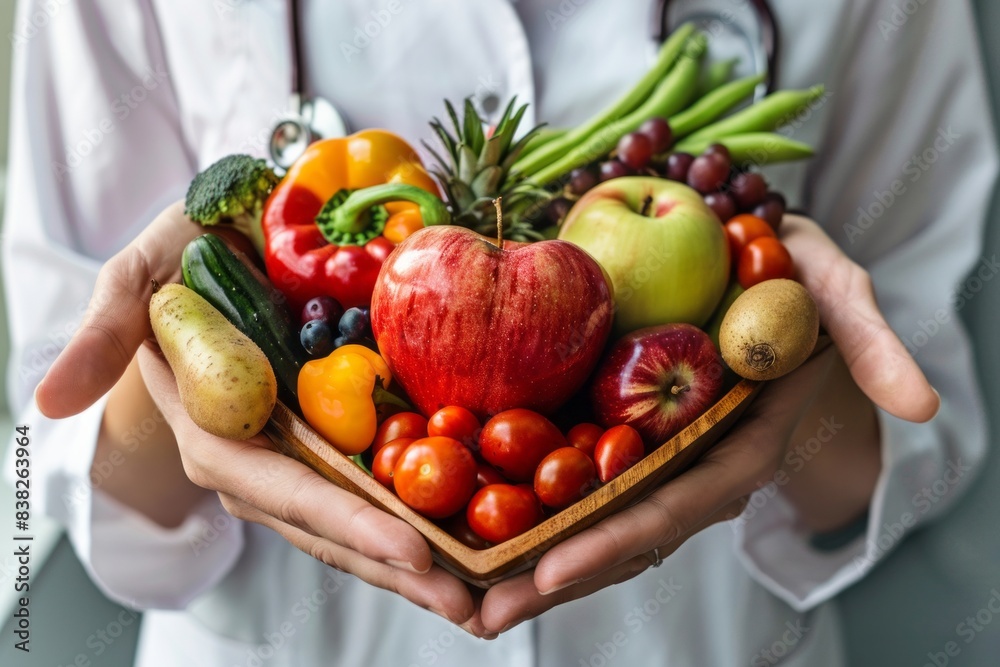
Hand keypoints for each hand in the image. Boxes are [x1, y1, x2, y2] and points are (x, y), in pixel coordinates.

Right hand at [36, 201, 488, 634]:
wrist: (227, 242)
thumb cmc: (182, 258)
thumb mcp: (138, 278)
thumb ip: (106, 333)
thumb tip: (43, 400)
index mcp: (215, 434)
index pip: (277, 489)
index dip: (338, 520)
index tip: (409, 548)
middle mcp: (264, 457)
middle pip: (332, 524)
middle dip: (398, 567)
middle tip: (473, 604)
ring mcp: (306, 450)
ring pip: (364, 516)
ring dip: (424, 557)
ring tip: (488, 593)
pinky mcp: (340, 432)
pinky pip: (384, 478)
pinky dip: (429, 507)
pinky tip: (481, 532)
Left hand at [477, 214, 938, 633]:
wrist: (765, 271)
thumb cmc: (801, 285)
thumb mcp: (839, 294)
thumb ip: (871, 341)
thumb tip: (919, 404)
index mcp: (739, 443)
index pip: (679, 502)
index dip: (621, 537)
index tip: (551, 568)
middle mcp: (690, 460)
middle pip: (622, 530)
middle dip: (556, 573)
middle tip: (481, 610)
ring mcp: (653, 450)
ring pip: (591, 514)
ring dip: (528, 552)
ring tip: (460, 588)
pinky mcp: (621, 427)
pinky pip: (573, 469)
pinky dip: (527, 496)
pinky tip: (469, 514)